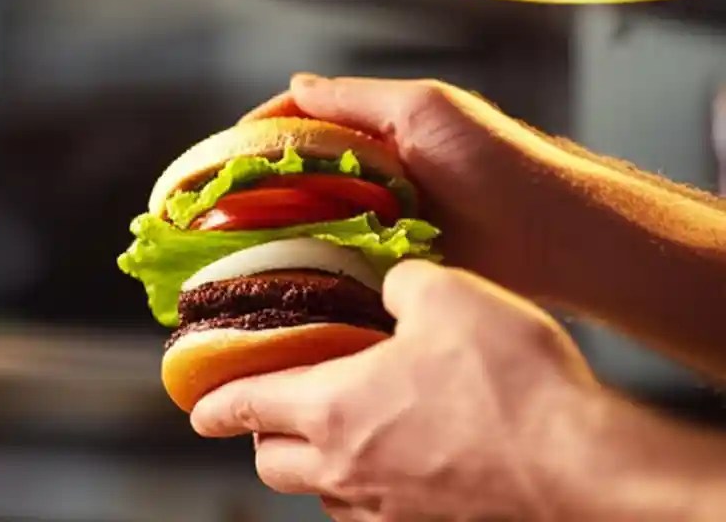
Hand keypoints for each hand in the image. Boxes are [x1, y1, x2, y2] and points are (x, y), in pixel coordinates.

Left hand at [191, 261, 725, 520]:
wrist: (584, 471)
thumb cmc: (511, 383)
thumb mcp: (447, 295)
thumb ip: (401, 281)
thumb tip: (392, 283)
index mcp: (332, 409)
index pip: (246, 406)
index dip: (214, 403)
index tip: (196, 407)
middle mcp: (348, 472)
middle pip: (273, 466)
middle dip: (263, 438)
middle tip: (274, 413)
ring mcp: (391, 513)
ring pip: (325, 497)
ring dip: (319, 468)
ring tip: (344, 435)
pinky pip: (379, 516)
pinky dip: (372, 490)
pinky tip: (406, 463)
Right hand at [242, 74, 725, 377]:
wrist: (557, 239)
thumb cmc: (498, 162)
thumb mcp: (423, 108)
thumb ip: (355, 98)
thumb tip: (294, 86)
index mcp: (377, 129)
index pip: (296, 124)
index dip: (250, 140)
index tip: (207, 165)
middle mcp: (371, 173)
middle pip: (294, 177)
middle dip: (249, 192)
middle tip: (202, 217)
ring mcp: (379, 220)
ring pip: (310, 223)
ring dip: (272, 235)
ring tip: (223, 253)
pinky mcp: (392, 264)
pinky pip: (337, 261)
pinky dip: (307, 267)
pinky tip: (276, 279)